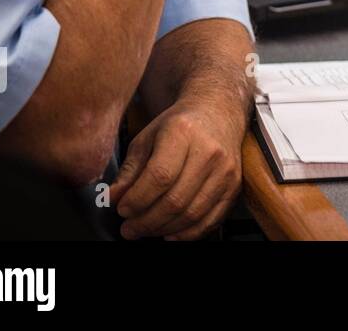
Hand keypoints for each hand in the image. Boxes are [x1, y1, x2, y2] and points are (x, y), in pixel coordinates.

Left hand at [110, 95, 244, 239]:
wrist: (218, 113)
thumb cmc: (179, 125)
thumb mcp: (147, 137)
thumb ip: (130, 170)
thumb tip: (113, 199)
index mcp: (183, 133)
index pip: (159, 176)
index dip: (137, 199)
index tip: (122, 209)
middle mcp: (209, 151)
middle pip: (176, 199)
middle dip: (146, 221)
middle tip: (129, 228)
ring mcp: (225, 170)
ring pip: (192, 213)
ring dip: (163, 229)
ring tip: (145, 230)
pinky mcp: (234, 185)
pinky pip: (212, 219)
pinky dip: (188, 233)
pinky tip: (170, 233)